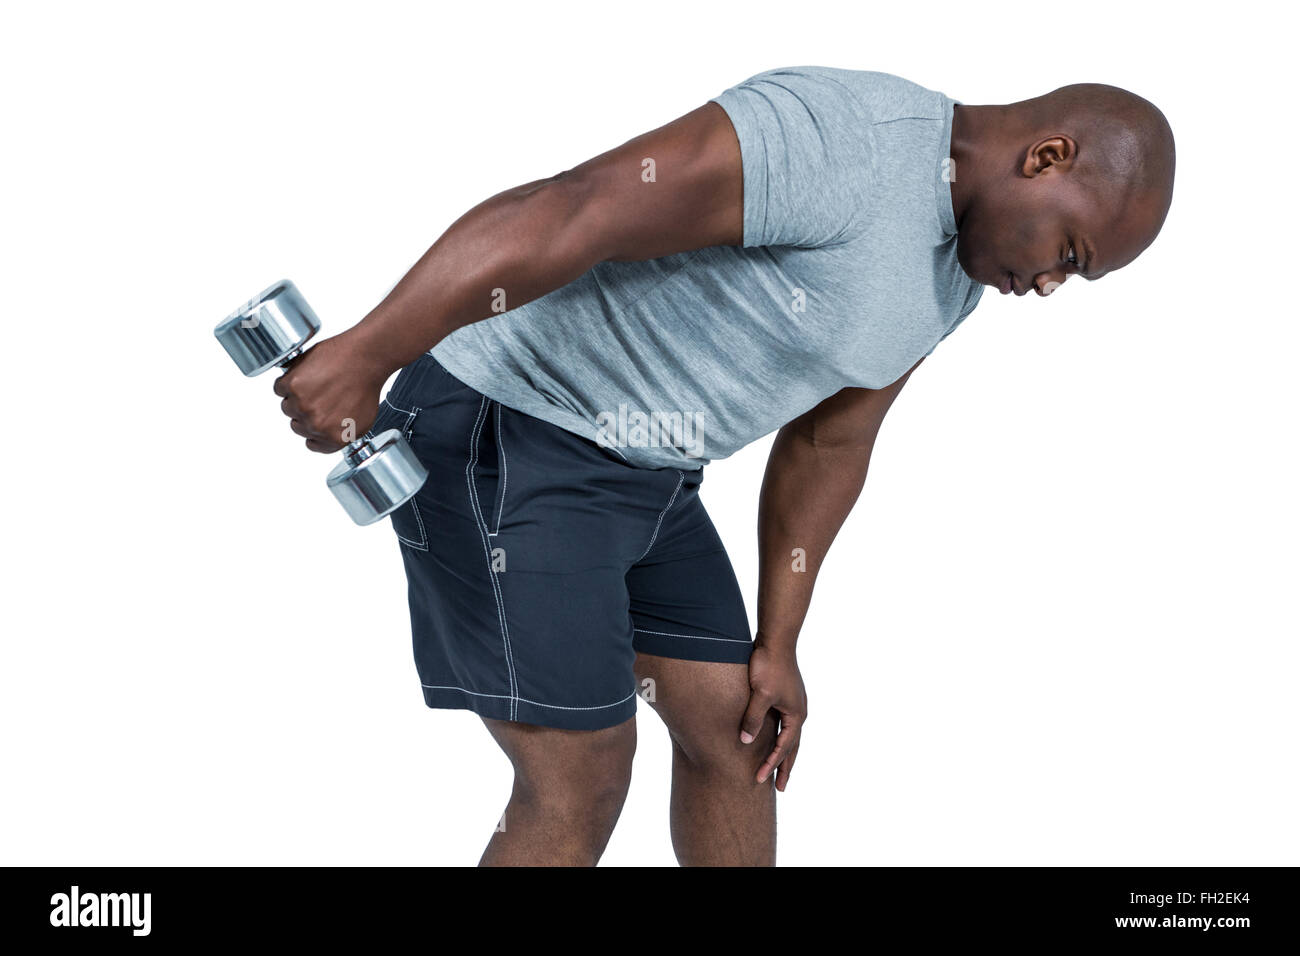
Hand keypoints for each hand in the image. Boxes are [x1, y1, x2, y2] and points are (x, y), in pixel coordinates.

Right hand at [271, 330, 390, 452]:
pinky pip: (279, 388)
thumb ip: (339, 436)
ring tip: (316, 383)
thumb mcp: (361, 422)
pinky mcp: (293, 386)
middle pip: (297, 424)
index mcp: (333, 439)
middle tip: (320, 395)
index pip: (311, 443)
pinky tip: (306, 375)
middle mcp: (316, 426)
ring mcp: (303, 406)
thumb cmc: (366, 384)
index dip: (314, 428)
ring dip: (296, 396)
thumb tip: (324, 439)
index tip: (317, 418)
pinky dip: (288, 380)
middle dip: (307, 411)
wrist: (365, 358)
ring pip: (287, 407)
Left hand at [739, 640, 806, 790]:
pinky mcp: (786, 695)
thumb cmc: (769, 666)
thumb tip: (746, 741)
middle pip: (793, 747)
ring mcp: (794, 703)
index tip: (758, 780)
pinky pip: (784, 723)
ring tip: (779, 768)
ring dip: (785, 753)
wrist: (776, 640)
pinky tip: (772, 738)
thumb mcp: (760, 695)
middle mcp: (798, 712)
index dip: (770, 765)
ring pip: (790, 735)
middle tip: (781, 788)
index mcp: (795, 715)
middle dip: (785, 768)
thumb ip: (753, 719)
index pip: (783, 748)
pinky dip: (780, 736)